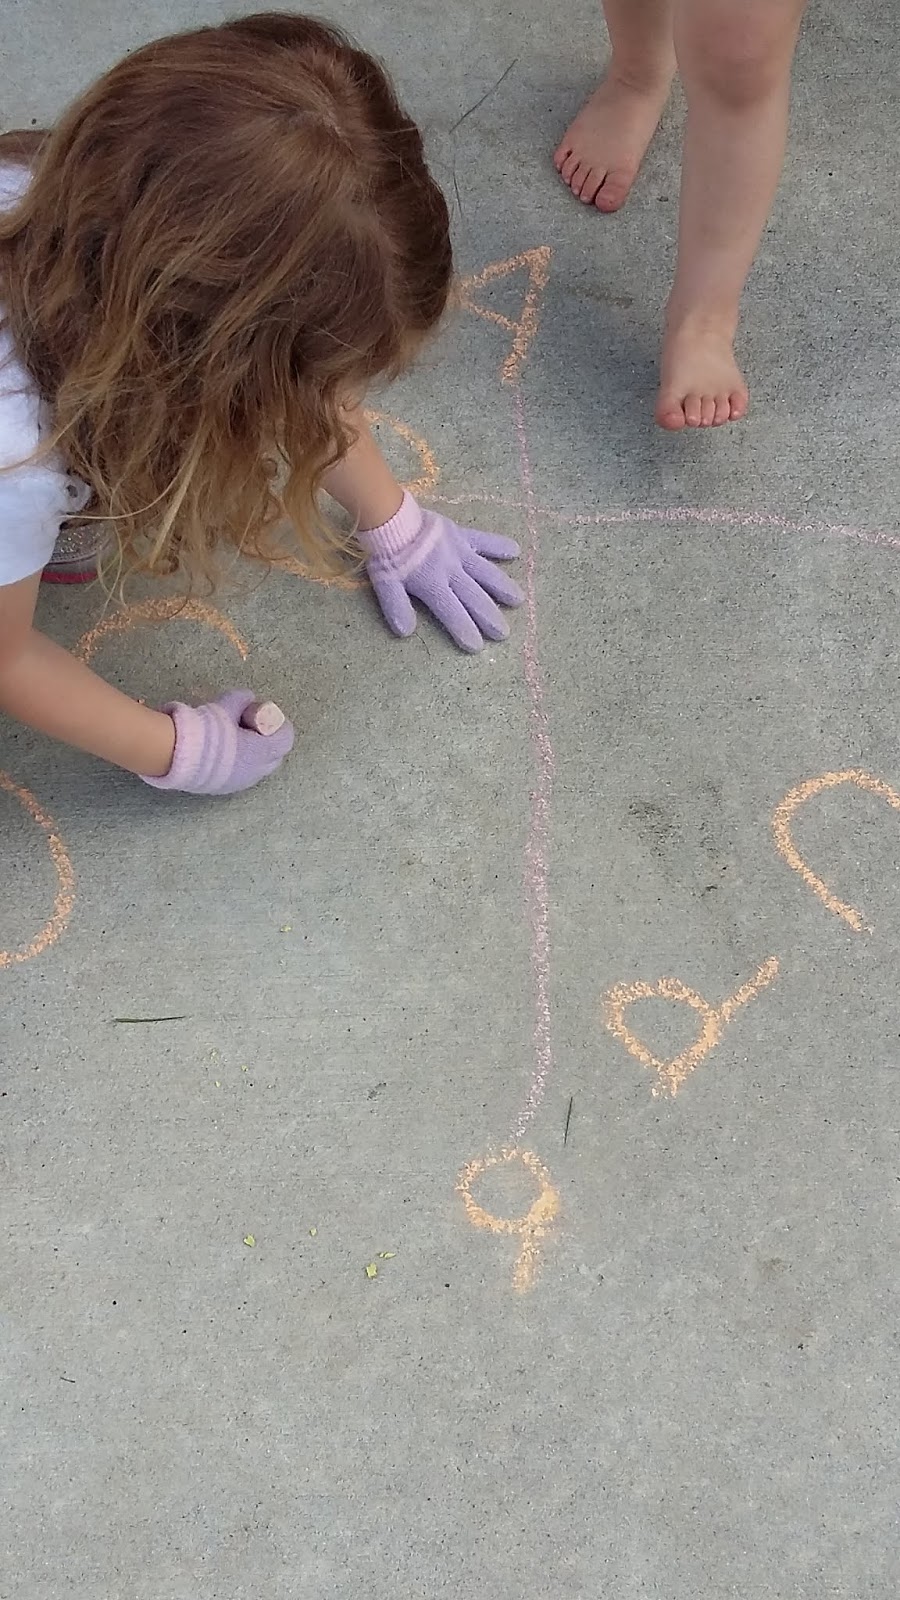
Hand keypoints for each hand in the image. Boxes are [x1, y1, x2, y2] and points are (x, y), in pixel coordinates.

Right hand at [140, 690, 293, 795]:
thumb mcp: (227, 704)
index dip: (277, 725)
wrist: (178, 754)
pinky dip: (237, 764)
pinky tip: (220, 753)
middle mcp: (256, 772)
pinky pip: (240, 775)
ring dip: (251, 754)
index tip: (263, 717)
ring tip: (231, 740)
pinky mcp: (224, 789)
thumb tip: (248, 699)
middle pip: (274, 756)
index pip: (285, 738)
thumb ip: (242, 700)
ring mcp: (240, 783)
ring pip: (257, 768)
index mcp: (262, 752)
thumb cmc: (208, 728)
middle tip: (248, 727)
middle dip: (266, 741)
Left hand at [358, 492, 522, 651]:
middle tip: (504, 633)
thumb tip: (406, 631)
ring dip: (502, 587)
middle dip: (489, 616)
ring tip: (518, 600)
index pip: (451, 611)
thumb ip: (396, 606)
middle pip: (473, 597)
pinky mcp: (461, 535)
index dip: (464, 629)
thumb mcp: (385, 583)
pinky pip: (484, 540)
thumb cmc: (387, 554)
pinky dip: (499, 545)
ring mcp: (459, 552)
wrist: (391, 518)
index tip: (477, 646)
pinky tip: (516, 551)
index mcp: (432, 584)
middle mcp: (452, 570)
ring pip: (485, 572)